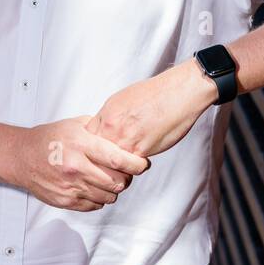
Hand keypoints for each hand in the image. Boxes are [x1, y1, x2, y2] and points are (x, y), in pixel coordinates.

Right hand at [7, 116, 150, 211]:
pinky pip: (95, 205)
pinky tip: (94, 186)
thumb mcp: (75, 124)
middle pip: (117, 182)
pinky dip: (100, 198)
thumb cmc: (49, 139)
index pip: (117, 159)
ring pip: (109, 196)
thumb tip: (124, 133)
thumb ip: (100, 128)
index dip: (136, 164)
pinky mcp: (66, 201)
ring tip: (109, 179)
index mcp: (80, 145)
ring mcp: (71, 187)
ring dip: (114, 190)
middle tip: (127, 173)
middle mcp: (76, 167)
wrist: (22, 157)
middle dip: (127, 178)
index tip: (143, 164)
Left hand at [84, 60, 217, 157]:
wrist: (177, 94)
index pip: (86, 141)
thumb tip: (100, 131)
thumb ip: (107, 118)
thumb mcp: (121, 100)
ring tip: (120, 170)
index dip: (89, 150)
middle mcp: (112, 128)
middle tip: (104, 168)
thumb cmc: (153, 94)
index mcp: (106, 115)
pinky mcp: (141, 151)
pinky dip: (130, 170)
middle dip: (98, 164)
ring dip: (114, 170)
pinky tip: (135, 166)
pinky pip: (129, 168)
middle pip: (94, 156)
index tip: (93, 155)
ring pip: (110, 165)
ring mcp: (126, 141)